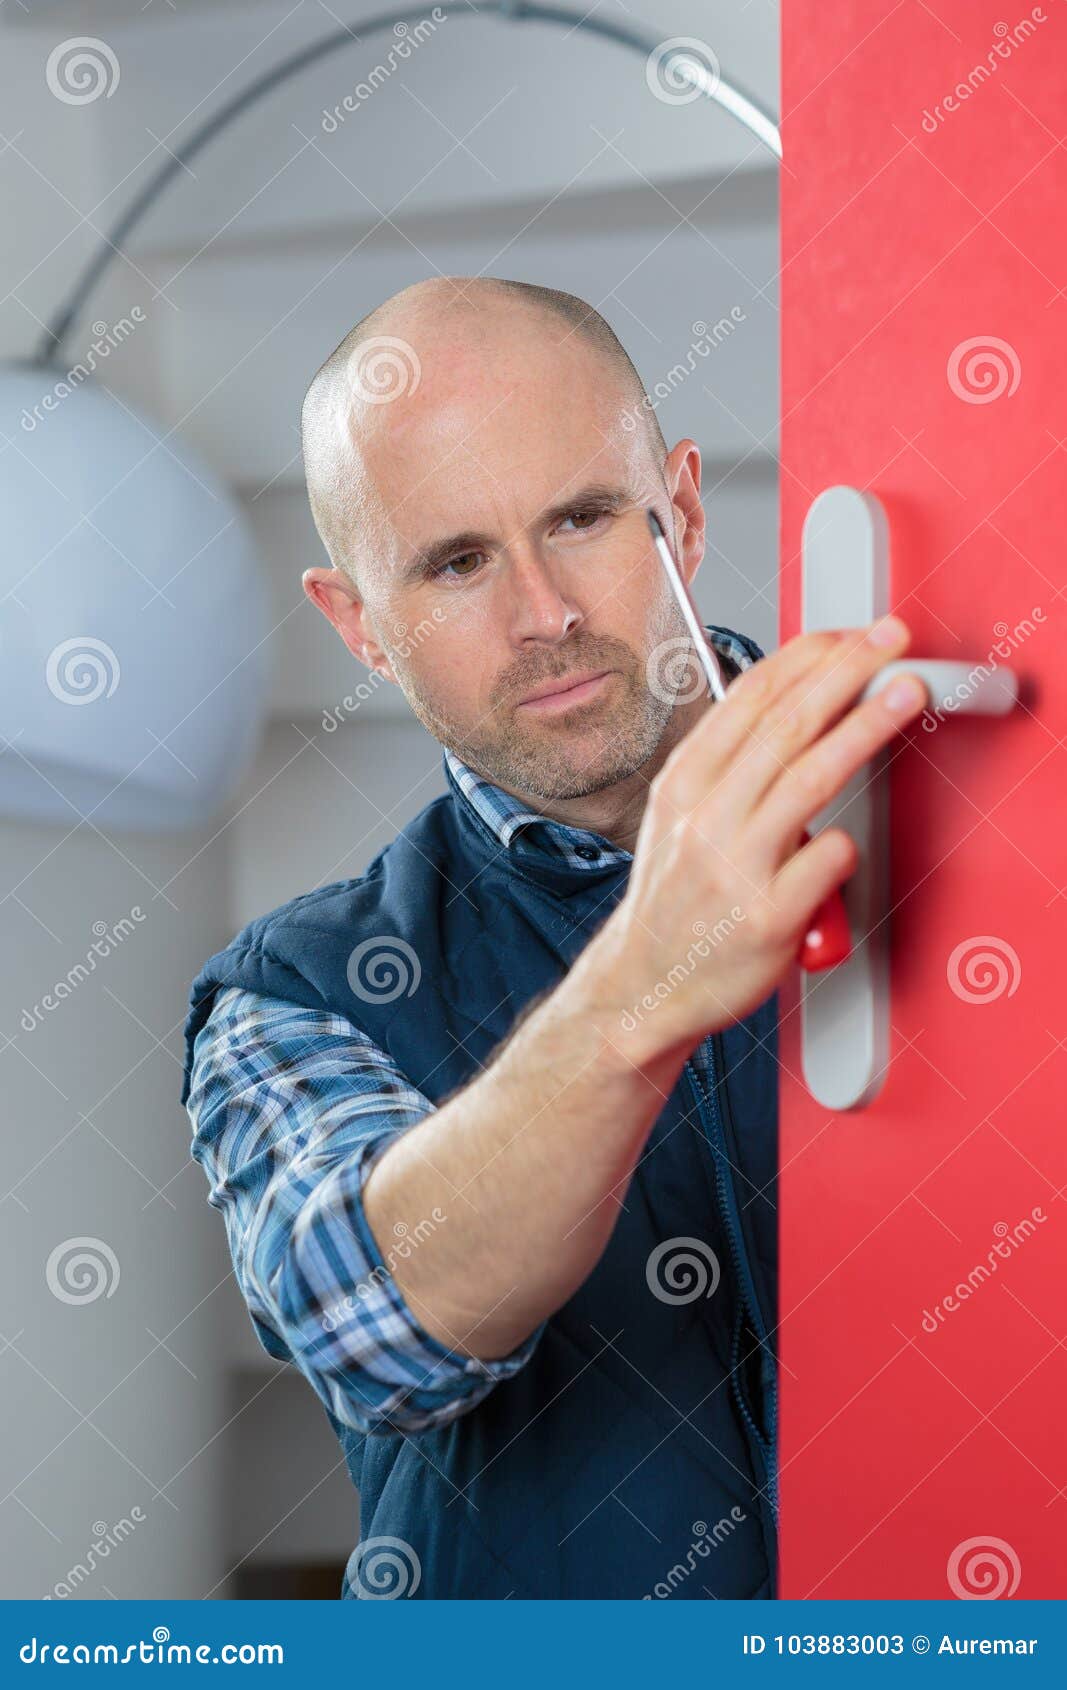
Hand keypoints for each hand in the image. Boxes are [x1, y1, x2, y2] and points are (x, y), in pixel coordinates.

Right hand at [579, 617, 923, 1061]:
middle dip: (848, 669)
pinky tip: (842, 850)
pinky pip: (826, 857)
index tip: (851, 635)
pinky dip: (845, 844)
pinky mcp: (768, 915)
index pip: (750, 698)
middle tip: (890, 642)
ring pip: (812, 776)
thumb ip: (729, 769)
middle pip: (787, 723)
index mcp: (684, 785)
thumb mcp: (679, 819)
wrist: (643, 986)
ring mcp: (736, 865)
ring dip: (866, 724)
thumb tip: (798, 707)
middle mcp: (705, 817)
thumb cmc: (675, 903)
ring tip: (905, 694)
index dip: (808, 655)